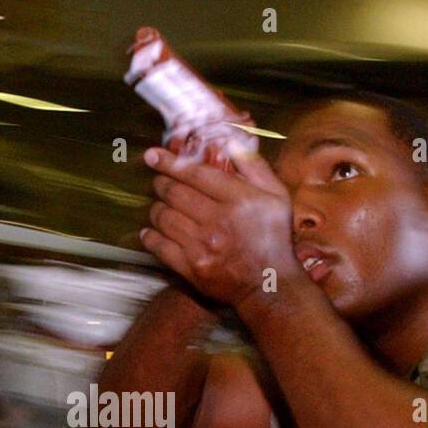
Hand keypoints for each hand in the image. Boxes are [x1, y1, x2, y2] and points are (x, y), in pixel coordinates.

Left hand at [139, 144, 303, 307]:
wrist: (270, 286)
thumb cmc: (274, 238)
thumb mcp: (277, 196)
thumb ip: (253, 166)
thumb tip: (229, 141)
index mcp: (239, 199)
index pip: (194, 173)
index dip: (168, 162)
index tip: (153, 155)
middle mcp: (218, 220)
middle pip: (174, 193)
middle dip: (160, 183)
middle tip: (158, 181)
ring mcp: (203, 246)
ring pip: (163, 217)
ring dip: (156, 208)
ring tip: (160, 206)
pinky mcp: (192, 268)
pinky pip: (160, 246)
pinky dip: (150, 237)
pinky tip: (150, 232)